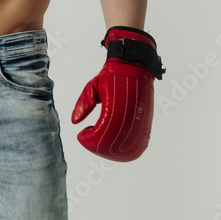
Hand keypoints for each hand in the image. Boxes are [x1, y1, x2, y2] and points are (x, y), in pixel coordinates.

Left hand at [71, 26, 164, 161]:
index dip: (87, 140)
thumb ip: (84, 103)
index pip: (100, 135)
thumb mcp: (93, 86)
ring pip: (126, 153)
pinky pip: (137, 150)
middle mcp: (132, 119)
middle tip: (87, 138)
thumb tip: (74, 122)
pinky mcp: (146, 128)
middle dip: (96, 147)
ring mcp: (141, 125)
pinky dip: (123, 153)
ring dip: (109, 152)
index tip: (81, 134)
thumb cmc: (113, 75)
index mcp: (117, 108)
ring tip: (99, 140)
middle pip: (112, 147)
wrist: (134, 67)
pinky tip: (111, 143)